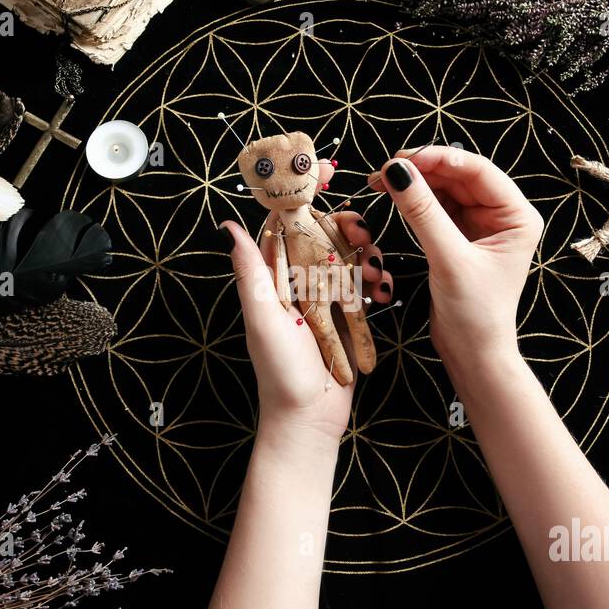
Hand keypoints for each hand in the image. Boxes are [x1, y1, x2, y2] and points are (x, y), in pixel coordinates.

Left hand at [219, 214, 392, 442]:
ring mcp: (326, 302)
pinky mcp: (349, 319)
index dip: (305, 205)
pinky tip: (382, 291)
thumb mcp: (263, 318)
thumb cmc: (281, 373)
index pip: (287, 229)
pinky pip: (365, 289)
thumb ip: (251, 272)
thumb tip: (226, 227)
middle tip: (362, 235)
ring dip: (366, 257)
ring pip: (349, 260)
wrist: (310, 419)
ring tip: (374, 272)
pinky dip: (376, 284)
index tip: (328, 189)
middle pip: (324, 239)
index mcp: (273, 281)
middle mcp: (298, 286)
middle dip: (347, 230)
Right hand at [370, 146, 542, 373]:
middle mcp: (503, 215)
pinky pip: (436, 207)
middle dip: (423, 169)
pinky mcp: (460, 237)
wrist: (473, 354)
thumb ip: (423, 213)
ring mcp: (480, 225)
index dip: (440, 158)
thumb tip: (397, 171)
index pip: (478, 171)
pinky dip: (414, 200)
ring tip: (381, 180)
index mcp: (517, 216)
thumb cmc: (475, 313)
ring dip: (415, 183)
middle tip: (385, 168)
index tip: (404, 158)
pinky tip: (393, 194)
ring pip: (445, 189)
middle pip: (459, 176)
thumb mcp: (448, 258)